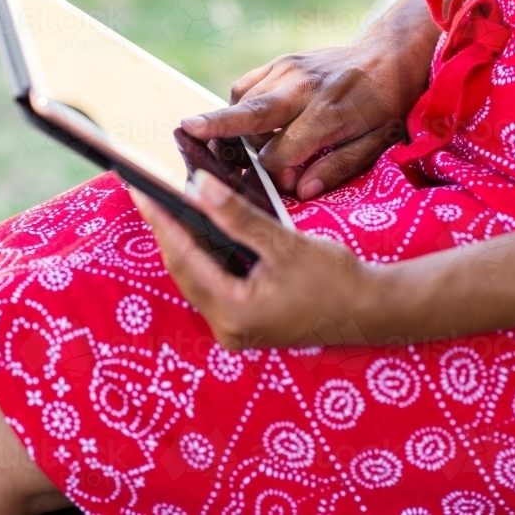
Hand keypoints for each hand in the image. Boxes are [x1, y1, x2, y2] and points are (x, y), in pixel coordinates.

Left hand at [129, 170, 385, 347]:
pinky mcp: (246, 321)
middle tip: (150, 193)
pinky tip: (202, 230)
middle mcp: (227, 327)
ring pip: (198, 277)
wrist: (373, 311)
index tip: (141, 191)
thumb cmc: (336, 280)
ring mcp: (236, 328)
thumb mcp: (284, 243)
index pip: (184, 259)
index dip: (161, 222)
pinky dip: (206, 256)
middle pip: (185, 271)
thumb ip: (237, 216)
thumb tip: (196, 186)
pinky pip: (214, 284)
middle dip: (168, 231)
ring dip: (186, 243)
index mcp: (234, 312)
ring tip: (170, 206)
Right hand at [181, 33, 432, 199]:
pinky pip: (247, 84)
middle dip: (219, 125)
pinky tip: (242, 123)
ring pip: (244, 99)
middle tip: (187, 131)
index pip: (282, 151)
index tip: (280, 185)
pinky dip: (238, 105)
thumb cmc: (386, 106)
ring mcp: (290, 70)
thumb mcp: (376, 143)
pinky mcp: (282, 62)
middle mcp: (304, 89)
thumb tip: (302, 190)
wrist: (391, 54)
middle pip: (252, 112)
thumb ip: (338, 168)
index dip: (275, 174)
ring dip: (231, 126)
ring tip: (229, 147)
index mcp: (330, 114)